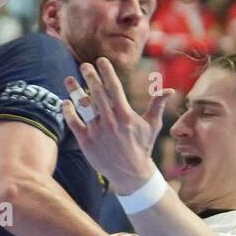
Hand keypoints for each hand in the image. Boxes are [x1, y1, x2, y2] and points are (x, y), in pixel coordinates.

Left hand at [62, 58, 172, 192]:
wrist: (131, 174)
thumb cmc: (142, 146)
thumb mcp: (152, 125)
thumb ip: (157, 105)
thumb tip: (169, 89)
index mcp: (125, 115)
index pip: (114, 88)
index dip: (107, 72)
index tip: (101, 60)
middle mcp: (110, 122)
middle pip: (97, 93)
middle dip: (90, 76)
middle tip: (84, 65)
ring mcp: (97, 132)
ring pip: (83, 106)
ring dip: (74, 91)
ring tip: (68, 79)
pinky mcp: (86, 142)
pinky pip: (73, 123)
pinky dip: (68, 111)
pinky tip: (65, 102)